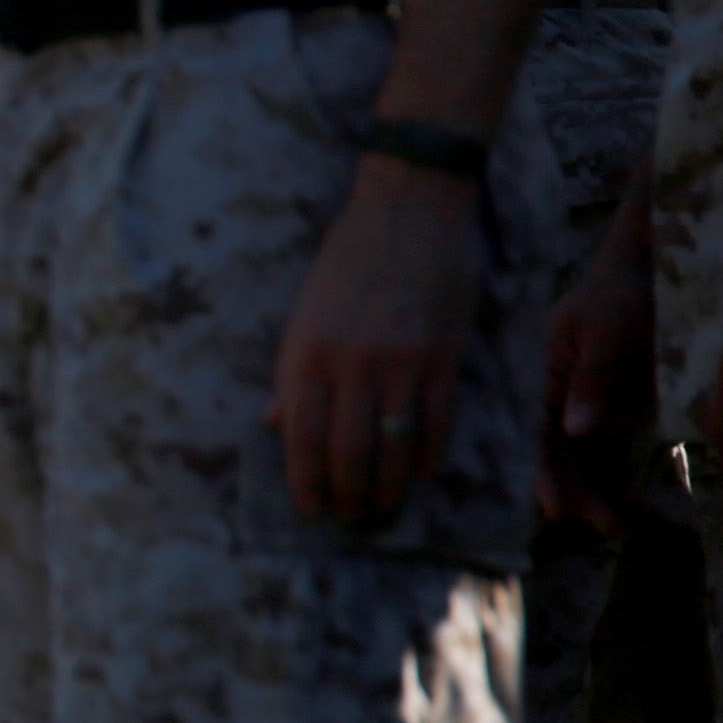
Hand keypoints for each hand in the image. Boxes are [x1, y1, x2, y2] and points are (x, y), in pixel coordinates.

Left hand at [271, 158, 486, 526]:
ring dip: (388, 486)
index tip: (312, 507)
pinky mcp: (443, 355)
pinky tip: (421, 472)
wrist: (410, 206)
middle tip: (350, 516)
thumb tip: (279, 424)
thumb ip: (293, 372)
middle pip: (348, 452)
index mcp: (306, 352)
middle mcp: (351, 364)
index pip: (301, 437)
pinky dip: (428, 456)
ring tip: (383, 505)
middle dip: (348, 494)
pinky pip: (436, 423)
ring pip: (394, 447)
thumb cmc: (349, 258)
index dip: (306, 481)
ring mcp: (401, 362)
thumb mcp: (304, 312)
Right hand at [538, 206, 659, 531]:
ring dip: (603, 498)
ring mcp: (591, 409)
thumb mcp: (607, 329)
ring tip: (630, 527)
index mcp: (546, 377)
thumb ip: (592, 378)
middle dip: (581, 497)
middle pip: (561, 460)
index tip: (556, 508)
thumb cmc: (622, 291)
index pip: (538, 434)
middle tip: (614, 527)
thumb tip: (575, 428)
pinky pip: (615, 458)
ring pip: (587, 466)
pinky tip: (642, 506)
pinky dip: (625, 483)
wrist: (656, 268)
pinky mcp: (620, 414)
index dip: (544, 473)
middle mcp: (563, 400)